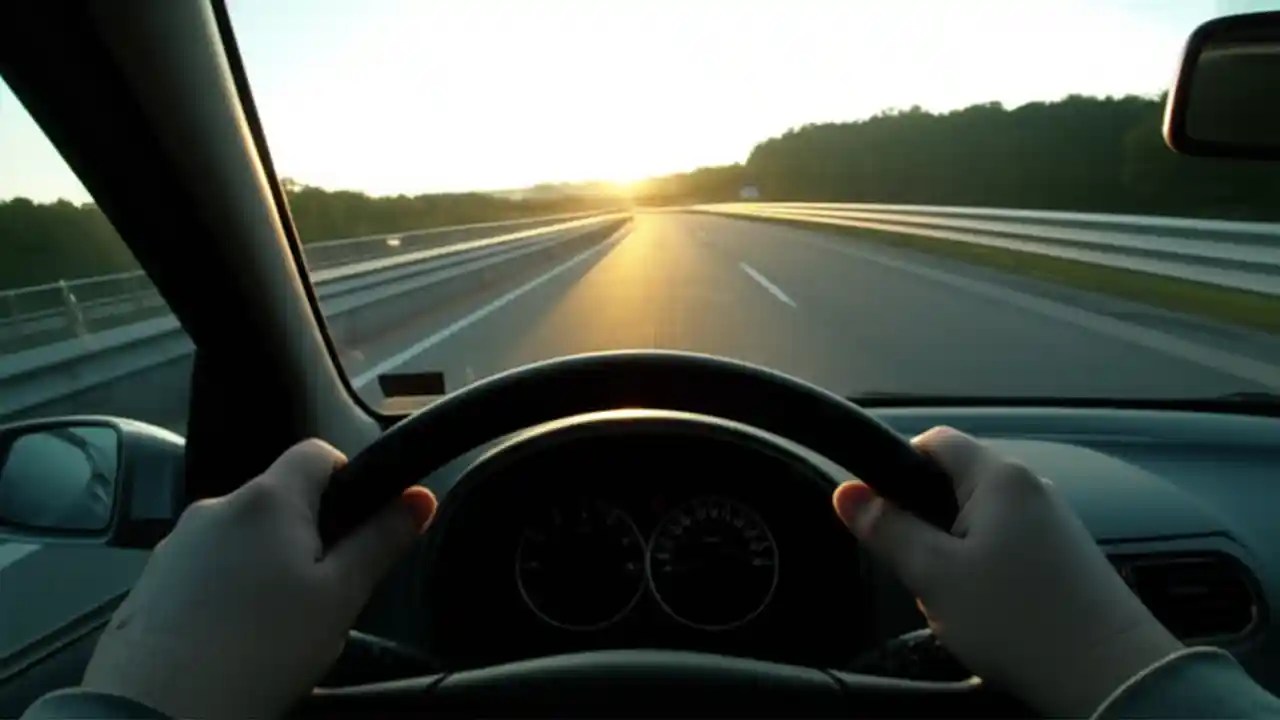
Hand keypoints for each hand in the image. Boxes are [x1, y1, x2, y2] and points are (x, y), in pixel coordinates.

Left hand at [82, 439, 436, 718]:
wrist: (158, 710)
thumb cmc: (258, 652)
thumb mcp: (340, 597)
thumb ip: (382, 541)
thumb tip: (420, 499)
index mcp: (269, 499)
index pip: (319, 453)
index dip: (349, 480)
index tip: (358, 525)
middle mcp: (217, 507)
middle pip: (281, 500)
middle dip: (308, 536)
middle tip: (323, 593)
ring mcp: (178, 543)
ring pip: (244, 537)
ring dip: (265, 565)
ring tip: (274, 625)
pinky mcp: (153, 580)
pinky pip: (207, 569)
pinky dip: (227, 591)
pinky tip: (234, 636)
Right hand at [833, 427, 1181, 716]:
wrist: (1110, 676)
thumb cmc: (1019, 622)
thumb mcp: (933, 576)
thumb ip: (886, 529)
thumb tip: (847, 493)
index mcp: (998, 477)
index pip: (933, 441)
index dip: (897, 468)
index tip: (881, 513)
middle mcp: (1031, 487)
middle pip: (955, 483)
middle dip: (927, 523)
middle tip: (920, 571)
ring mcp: (1054, 520)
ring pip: (980, 520)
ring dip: (956, 553)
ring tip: (958, 600)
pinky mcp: (1067, 554)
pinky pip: (1008, 546)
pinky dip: (987, 570)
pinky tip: (990, 611)